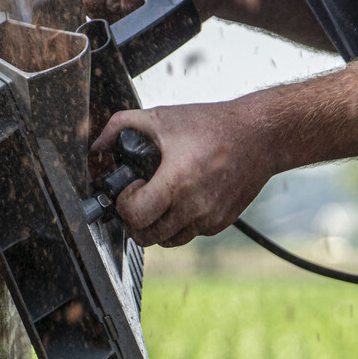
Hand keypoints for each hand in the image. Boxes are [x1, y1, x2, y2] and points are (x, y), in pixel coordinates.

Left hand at [92, 98, 275, 246]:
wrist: (260, 135)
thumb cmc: (212, 124)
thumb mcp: (161, 117)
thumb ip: (120, 126)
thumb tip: (97, 146)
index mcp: (177, 181)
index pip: (135, 215)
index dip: (124, 204)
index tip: (131, 188)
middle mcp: (194, 206)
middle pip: (147, 236)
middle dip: (134, 220)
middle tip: (137, 200)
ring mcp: (209, 218)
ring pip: (168, 241)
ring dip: (155, 227)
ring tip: (156, 203)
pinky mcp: (221, 223)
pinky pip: (190, 234)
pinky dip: (179, 224)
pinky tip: (180, 201)